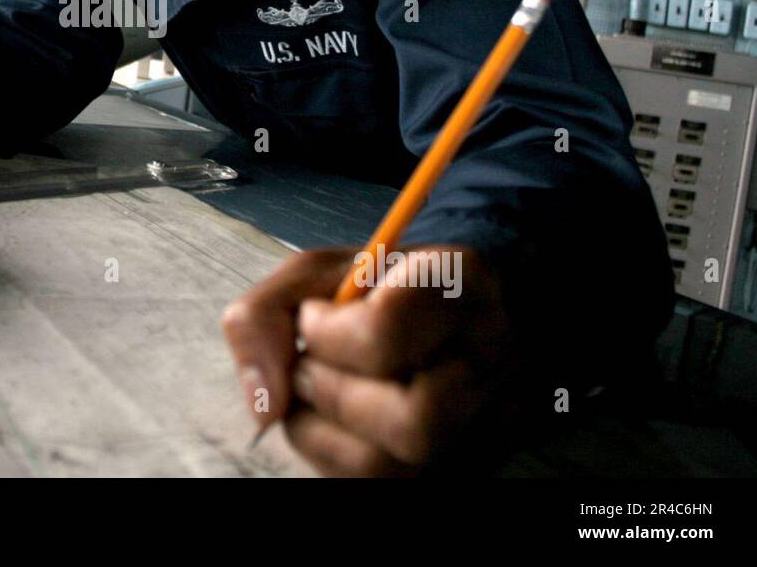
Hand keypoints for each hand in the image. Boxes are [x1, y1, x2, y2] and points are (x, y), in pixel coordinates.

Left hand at [222, 245, 516, 476]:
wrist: (442, 311)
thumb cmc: (377, 290)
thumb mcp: (318, 273)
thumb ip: (267, 313)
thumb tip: (264, 404)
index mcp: (462, 286)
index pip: (389, 333)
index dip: (327, 334)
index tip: (313, 317)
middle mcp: (493, 362)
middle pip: (413, 420)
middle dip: (331, 394)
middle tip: (309, 365)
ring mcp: (487, 422)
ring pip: (395, 467)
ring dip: (325, 433)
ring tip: (319, 392)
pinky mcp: (464, 464)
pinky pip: (384, 485)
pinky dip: (336, 457)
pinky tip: (338, 421)